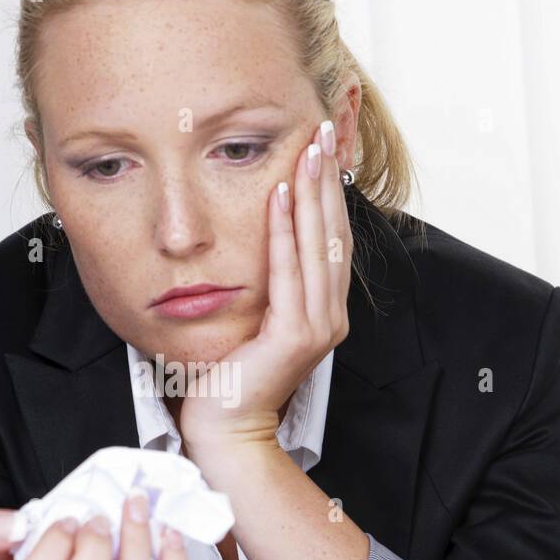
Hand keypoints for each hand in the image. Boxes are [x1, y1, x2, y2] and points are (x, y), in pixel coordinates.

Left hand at [179, 121, 351, 452]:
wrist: (227, 429)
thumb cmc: (232, 378)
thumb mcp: (255, 323)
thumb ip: (268, 288)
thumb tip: (259, 245)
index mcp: (325, 313)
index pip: (331, 241)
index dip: (329, 194)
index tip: (322, 150)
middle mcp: (331, 318)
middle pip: (332, 234)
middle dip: (327, 179)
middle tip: (322, 131)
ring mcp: (318, 327)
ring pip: (317, 246)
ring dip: (311, 193)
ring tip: (307, 149)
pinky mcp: (295, 336)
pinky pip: (289, 272)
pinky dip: (284, 231)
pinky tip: (280, 194)